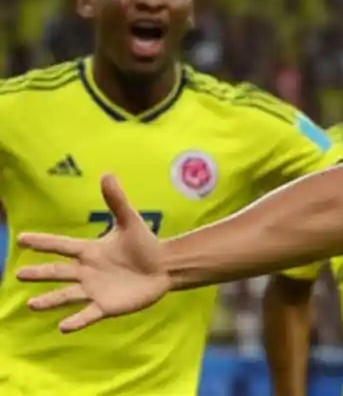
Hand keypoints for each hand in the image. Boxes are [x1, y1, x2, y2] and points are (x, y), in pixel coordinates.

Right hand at [16, 175, 169, 332]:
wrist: (164, 267)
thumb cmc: (144, 245)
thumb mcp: (130, 222)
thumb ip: (117, 201)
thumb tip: (107, 174)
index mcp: (89, 251)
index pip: (62, 245)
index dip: (43, 242)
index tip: (22, 239)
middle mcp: (86, 272)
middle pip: (58, 272)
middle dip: (39, 273)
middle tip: (19, 274)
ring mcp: (95, 290)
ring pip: (67, 296)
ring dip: (50, 300)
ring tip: (32, 304)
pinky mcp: (106, 306)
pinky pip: (88, 314)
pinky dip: (76, 320)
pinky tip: (63, 326)